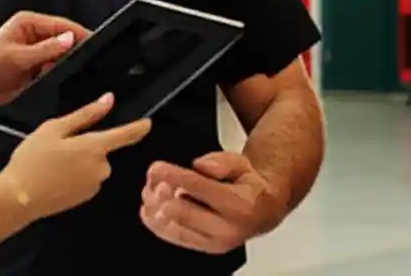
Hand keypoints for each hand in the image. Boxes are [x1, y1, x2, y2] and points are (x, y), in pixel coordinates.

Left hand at [0, 11, 87, 106]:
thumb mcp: (18, 58)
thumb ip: (46, 49)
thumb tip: (70, 39)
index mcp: (27, 22)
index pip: (60, 24)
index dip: (78, 33)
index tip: (92, 42)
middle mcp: (33, 32)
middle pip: (63, 37)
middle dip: (71, 50)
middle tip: (81, 61)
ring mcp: (35, 48)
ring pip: (60, 53)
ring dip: (62, 62)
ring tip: (56, 70)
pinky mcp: (36, 63)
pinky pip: (54, 65)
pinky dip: (56, 70)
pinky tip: (50, 76)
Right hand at [0, 93, 151, 220]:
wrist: (18, 198)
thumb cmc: (32, 161)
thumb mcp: (55, 128)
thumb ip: (86, 114)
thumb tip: (108, 100)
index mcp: (94, 147)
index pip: (126, 134)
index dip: (139, 127)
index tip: (148, 122)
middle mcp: (100, 167)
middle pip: (102, 149)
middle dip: (85, 144)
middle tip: (58, 145)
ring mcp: (94, 185)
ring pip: (93, 164)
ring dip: (78, 161)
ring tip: (51, 162)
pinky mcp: (85, 197)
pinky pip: (86, 179)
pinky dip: (74, 175)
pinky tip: (54, 175)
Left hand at [140, 152, 282, 253]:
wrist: (262, 210)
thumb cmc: (248, 185)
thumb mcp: (240, 163)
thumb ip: (220, 162)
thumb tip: (200, 165)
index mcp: (240, 205)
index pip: (200, 188)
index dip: (174, 176)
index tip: (156, 168)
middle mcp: (228, 229)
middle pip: (184, 213)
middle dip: (162, 195)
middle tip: (151, 180)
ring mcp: (215, 243)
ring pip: (176, 228)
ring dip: (155, 209)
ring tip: (148, 191)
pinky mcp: (205, 249)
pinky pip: (175, 238)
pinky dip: (157, 225)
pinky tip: (149, 211)